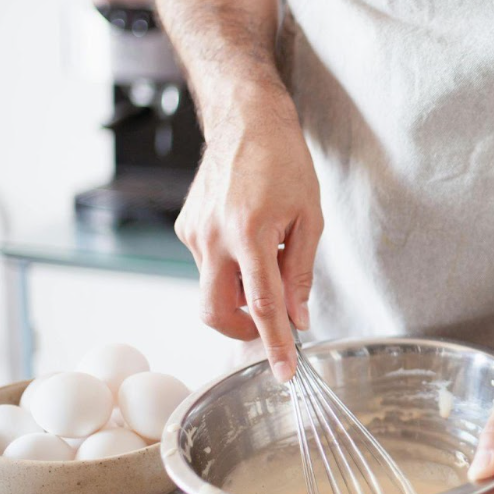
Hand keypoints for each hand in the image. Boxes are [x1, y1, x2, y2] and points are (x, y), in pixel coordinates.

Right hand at [175, 88, 322, 381]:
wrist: (246, 121)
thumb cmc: (285, 163)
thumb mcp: (309, 218)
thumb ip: (301, 272)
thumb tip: (299, 318)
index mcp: (250, 234)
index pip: (262, 307)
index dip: (275, 344)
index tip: (284, 372)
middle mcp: (213, 237)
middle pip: (216, 312)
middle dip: (242, 331)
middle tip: (269, 327)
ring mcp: (193, 233)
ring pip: (213, 288)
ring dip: (240, 290)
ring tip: (268, 255)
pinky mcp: (184, 227)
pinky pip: (207, 264)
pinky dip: (231, 267)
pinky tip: (250, 237)